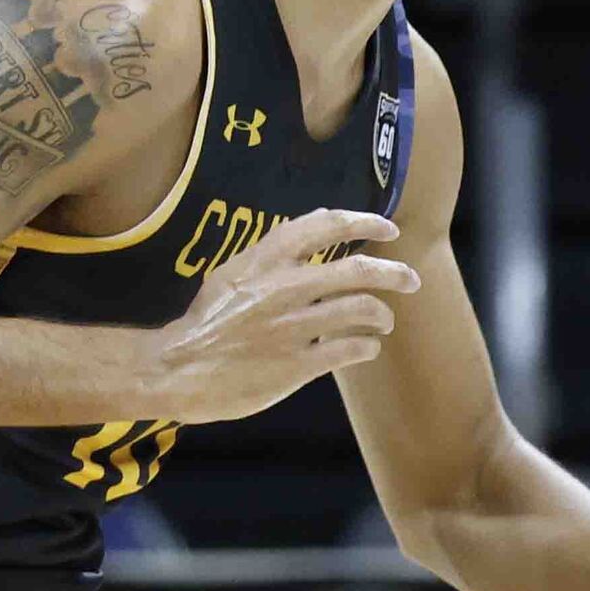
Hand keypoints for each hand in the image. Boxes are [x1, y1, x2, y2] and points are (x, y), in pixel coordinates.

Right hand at [152, 206, 416, 421]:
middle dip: (394, 273)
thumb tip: (317, 238)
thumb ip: (272, 259)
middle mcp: (282, 288)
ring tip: (385, 320)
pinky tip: (367, 347)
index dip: (365, 221)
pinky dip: (368, 346)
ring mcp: (291, 327)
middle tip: (411, 279)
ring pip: (361, 309)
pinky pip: (351, 349)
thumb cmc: (207, 323)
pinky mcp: (297, 364)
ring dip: (382, 314)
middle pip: (357, 269)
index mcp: (263, 260)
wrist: (178, 369)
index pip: (325, 225)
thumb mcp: (233, 276)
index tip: (388, 228)